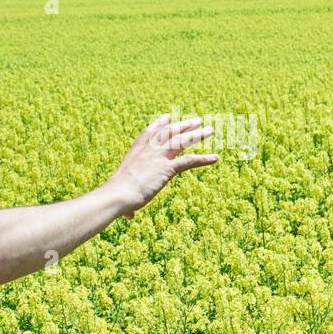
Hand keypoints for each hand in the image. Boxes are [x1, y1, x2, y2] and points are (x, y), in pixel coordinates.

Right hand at [105, 114, 219, 218]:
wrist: (118, 194)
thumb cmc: (117, 196)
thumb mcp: (121, 194)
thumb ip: (128, 204)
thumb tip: (129, 216)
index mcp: (136, 152)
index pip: (149, 132)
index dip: (160, 124)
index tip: (168, 116)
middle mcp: (148, 151)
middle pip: (169, 132)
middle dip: (184, 125)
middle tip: (196, 120)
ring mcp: (158, 158)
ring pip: (181, 141)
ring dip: (197, 135)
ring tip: (210, 131)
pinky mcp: (167, 168)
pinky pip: (189, 161)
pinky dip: (204, 159)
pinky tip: (215, 158)